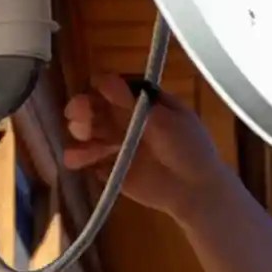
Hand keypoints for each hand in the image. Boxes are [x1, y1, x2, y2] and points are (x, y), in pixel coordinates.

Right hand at [63, 73, 226, 221]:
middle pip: (97, 107)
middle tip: (78, 117)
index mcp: (143, 101)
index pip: (115, 87)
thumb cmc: (189, 149)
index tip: (92, 94)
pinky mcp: (112, 166)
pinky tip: (74, 160)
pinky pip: (90, 159)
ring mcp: (118, 142)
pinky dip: (79, 158)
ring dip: (80, 134)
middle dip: (84, 110)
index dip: (100, 89)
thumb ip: (134, 105)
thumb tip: (104, 80)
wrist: (197, 190)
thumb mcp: (166, 122)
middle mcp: (126, 118)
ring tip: (80, 141)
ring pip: (90, 132)